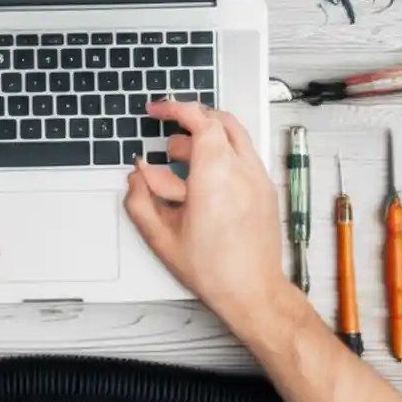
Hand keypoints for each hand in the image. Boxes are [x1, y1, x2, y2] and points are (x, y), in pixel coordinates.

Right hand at [123, 100, 287, 331]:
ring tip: (181, 165)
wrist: (252, 292)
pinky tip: (203, 183)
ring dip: (206, 140)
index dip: (176, 109)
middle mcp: (242, 170)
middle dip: (190, 123)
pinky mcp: (265, 190)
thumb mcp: (161, 238)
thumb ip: (140, 201)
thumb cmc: (213, 270)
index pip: (200, 120)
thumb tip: (136, 177)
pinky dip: (222, 156)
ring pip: (234, 137)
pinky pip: (244, 157)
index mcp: (215, 175)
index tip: (158, 110)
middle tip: (167, 141)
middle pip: (220, 121)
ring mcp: (258, 178)